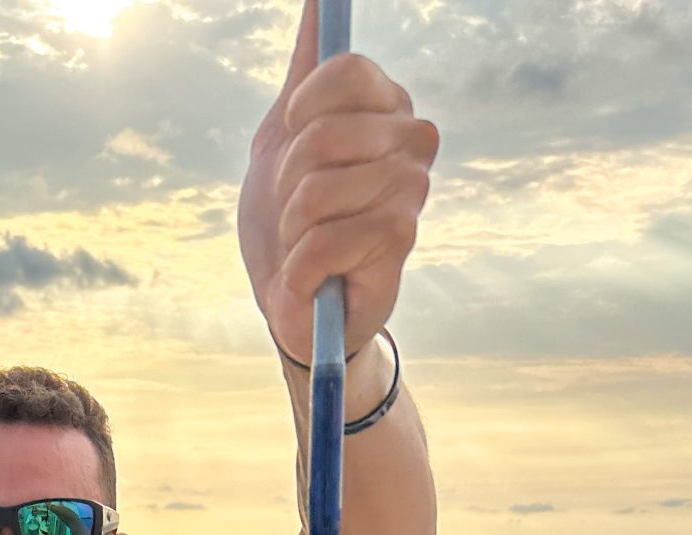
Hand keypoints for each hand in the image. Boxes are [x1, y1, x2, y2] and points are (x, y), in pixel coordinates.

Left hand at [236, 0, 437, 364]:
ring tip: (306, 246)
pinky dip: (299, 268)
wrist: (293, 309)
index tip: (292, 141)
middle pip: (322, 135)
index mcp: (385, 107)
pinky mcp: (401, 238)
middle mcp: (410, 140)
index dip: (301, 112)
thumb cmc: (287, 226)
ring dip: (291, 230)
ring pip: (316, 191)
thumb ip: (303, 69)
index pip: (345, 71)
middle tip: (296, 213)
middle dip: (286, 184)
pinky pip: (324, 239)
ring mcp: (411, 188)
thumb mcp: (280, 139)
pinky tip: (313, 279)